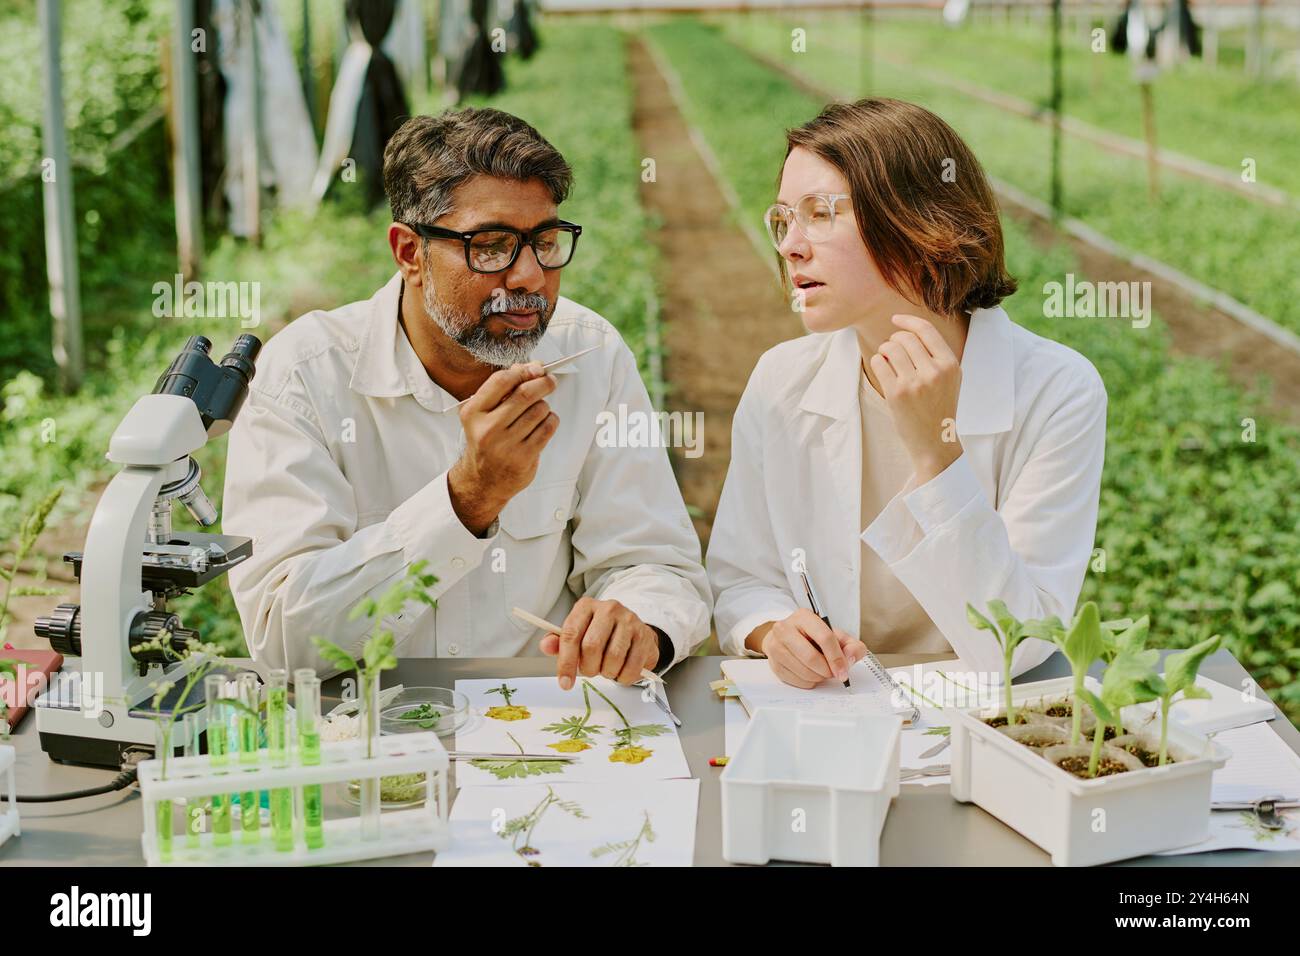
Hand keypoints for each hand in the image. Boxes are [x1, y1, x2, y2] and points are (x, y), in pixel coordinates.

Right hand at [448, 361, 558, 533]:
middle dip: (543, 383)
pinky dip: (551, 420)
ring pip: (539, 410)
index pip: (501, 381)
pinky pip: (547, 428)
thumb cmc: (487, 440)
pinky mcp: (524, 457)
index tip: (535, 369)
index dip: (523, 371)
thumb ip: (506, 387)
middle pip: (525, 394)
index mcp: (474, 413)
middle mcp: (487, 429)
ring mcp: (506, 445)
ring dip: (545, 405)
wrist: (483, 480)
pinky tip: (543, 423)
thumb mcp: (486, 412)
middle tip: (550, 381)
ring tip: (539, 411)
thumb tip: (533, 366)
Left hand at [539, 597, 659, 689]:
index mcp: (586, 606)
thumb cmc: (601, 634)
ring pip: (613, 658)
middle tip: (591, 671)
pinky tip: (621, 671)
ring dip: (607, 673)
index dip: (566, 662)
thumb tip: (546, 646)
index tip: (564, 683)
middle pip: (592, 646)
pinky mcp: (645, 636)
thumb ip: (559, 641)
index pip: (571, 634)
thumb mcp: (577, 634)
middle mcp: (608, 609)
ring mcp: (629, 621)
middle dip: (588, 668)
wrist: (634, 631)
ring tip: (607, 669)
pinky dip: (623, 677)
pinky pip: (632, 667)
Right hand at [760, 609, 866, 688]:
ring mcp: (776, 646)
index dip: (837, 658)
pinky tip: (810, 673)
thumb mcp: (836, 636)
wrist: (787, 638)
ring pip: (803, 671)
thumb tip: (850, 659)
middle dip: (827, 670)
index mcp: (804, 617)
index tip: (844, 672)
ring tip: (822, 672)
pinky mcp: (773, 663)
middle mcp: (785, 628)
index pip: (824, 637)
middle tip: (833, 674)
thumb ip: (852, 646)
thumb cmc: (814, 637)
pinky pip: (796, 680)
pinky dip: (808, 682)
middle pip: (811, 657)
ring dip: (818, 677)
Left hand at [868, 314, 963, 484]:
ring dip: (884, 350)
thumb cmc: (939, 407)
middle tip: (892, 351)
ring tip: (887, 361)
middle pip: (905, 338)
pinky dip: (878, 362)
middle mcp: (935, 371)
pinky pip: (879, 363)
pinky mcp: (897, 394)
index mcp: (950, 364)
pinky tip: (883, 370)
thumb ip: (937, 354)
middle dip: (894, 340)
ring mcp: (915, 383)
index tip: (895, 319)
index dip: (908, 320)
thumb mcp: (950, 378)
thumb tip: (910, 328)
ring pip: (890, 348)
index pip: (927, 330)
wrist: (935, 441)